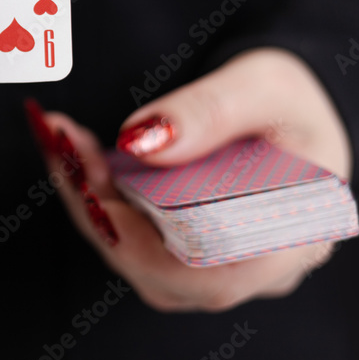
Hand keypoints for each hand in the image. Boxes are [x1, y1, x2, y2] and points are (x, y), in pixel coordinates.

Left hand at [32, 48, 351, 311]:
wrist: (285, 106)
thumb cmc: (288, 100)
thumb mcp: (263, 86)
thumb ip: (210, 112)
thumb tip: (140, 143)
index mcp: (293, 242)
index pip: (210, 273)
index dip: (143, 241)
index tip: (96, 186)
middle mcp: (252, 271)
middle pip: (159, 269)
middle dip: (101, 208)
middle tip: (65, 146)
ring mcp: (212, 268)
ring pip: (134, 257)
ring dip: (90, 200)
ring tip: (64, 142)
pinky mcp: (178, 251)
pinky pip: (127, 237)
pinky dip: (95, 196)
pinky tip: (75, 153)